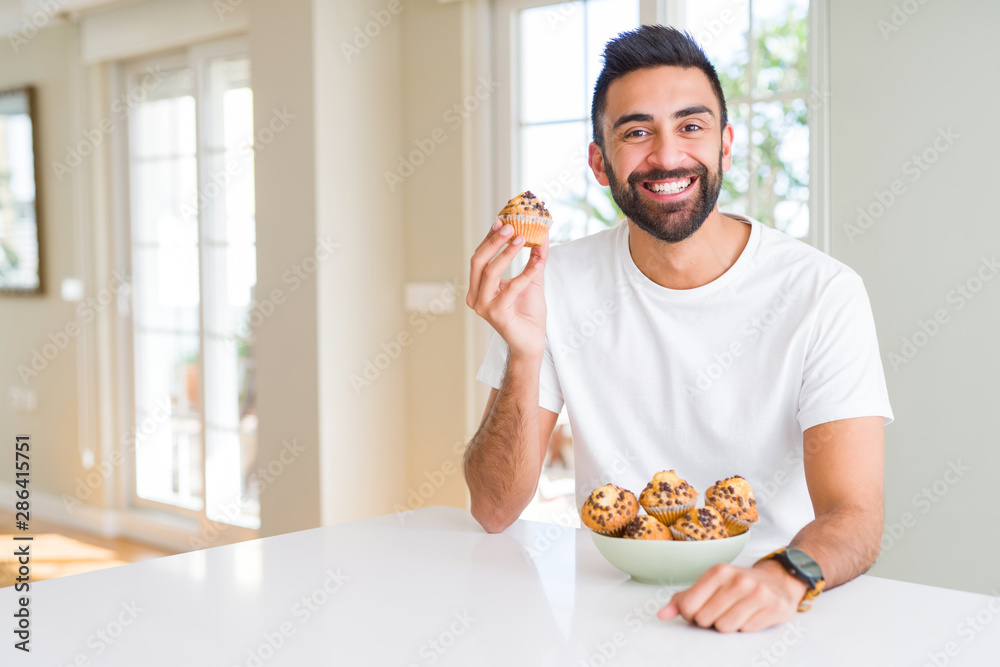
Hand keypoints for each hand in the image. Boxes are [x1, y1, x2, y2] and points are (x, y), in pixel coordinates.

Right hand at [466, 219, 548, 359]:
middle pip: (478, 262)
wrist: (531, 343)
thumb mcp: (531, 281)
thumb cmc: (528, 313)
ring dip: (507, 254)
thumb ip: (535, 258)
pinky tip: (538, 262)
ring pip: (490, 273)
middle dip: (494, 242)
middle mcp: (475, 296)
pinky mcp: (496, 315)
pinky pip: (511, 288)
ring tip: (523, 239)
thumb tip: (542, 234)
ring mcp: (483, 307)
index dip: (490, 237)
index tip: (502, 220)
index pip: (480, 257)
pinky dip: (525, 273)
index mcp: (478, 287)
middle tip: (511, 227)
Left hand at [657, 561, 807, 632]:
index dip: (690, 614)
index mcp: (718, 571)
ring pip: (725, 628)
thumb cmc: (738, 584)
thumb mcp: (710, 584)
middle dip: (710, 620)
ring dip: (728, 625)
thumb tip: (661, 615)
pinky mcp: (774, 608)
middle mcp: (738, 580)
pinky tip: (752, 614)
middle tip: (721, 609)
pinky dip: (746, 626)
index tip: (699, 608)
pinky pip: (746, 631)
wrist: (778, 580)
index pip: (688, 606)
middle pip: (705, 620)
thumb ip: (683, 599)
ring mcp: (758, 594)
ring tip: (736, 611)